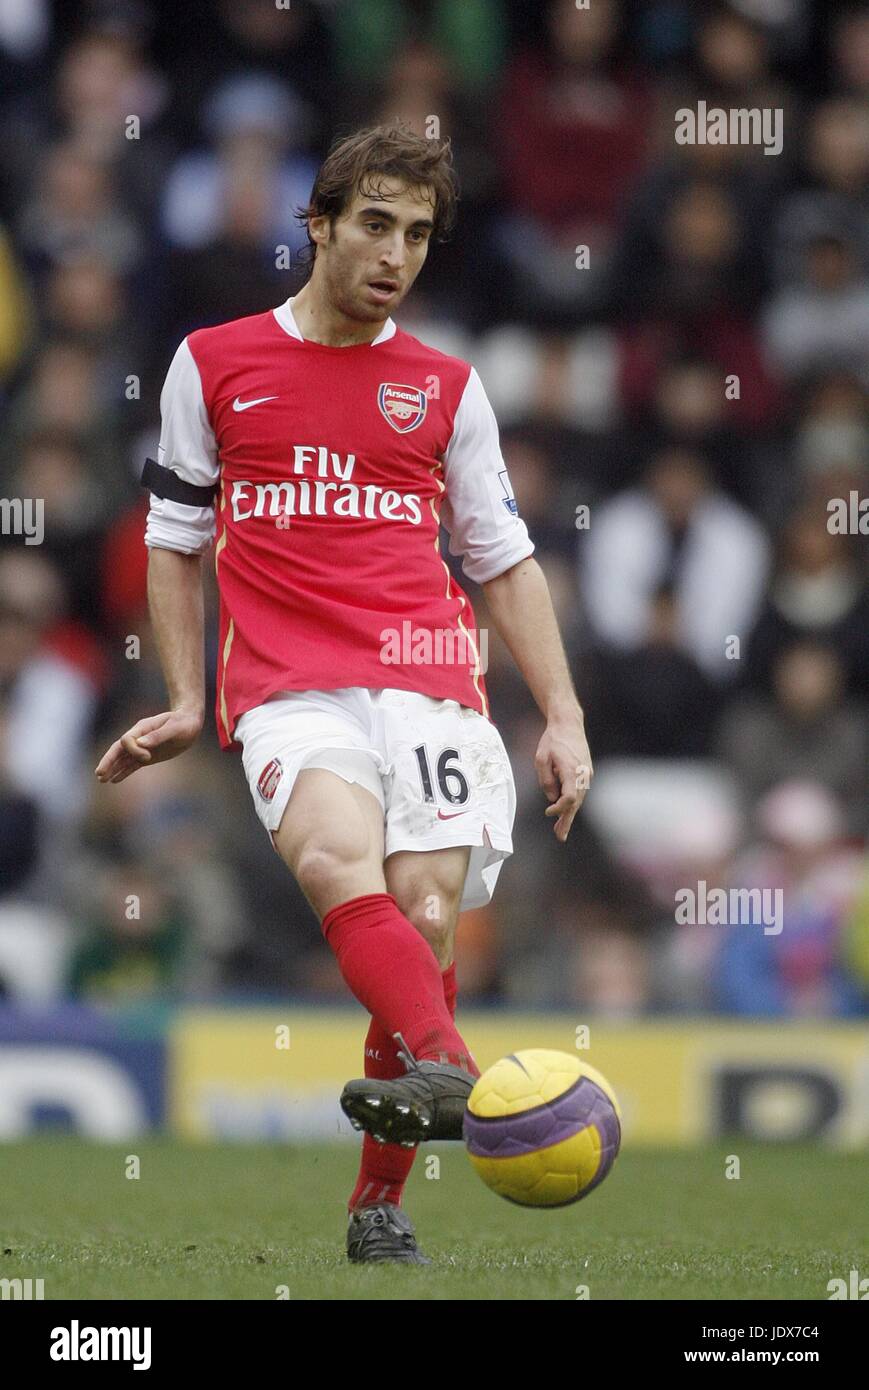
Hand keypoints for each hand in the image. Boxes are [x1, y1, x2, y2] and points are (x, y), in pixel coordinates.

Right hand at [95, 708, 202, 783]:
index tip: (148, 757)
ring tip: (101, 779)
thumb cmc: (184, 723)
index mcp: (143, 728)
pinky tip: (114, 780)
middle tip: (99, 773)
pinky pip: (132, 765)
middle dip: (108, 761)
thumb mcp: (175, 728)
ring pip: (122, 759)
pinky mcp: (148, 757)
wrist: (190, 723)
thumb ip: (158, 735)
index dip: (133, 750)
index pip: (127, 740)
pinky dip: (123, 772)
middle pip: (118, 749)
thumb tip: (141, 743)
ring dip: (112, 768)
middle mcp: (139, 738)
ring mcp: (142, 748)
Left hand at [535, 711, 592, 841]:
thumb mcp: (541, 759)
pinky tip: (563, 810)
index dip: (559, 809)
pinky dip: (572, 802)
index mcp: (571, 771)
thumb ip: (546, 780)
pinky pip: (579, 791)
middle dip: (567, 820)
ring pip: (578, 799)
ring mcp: (587, 773)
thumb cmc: (553, 740)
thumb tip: (551, 797)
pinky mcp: (586, 772)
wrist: (568, 724)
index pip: (568, 798)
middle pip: (576, 803)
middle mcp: (583, 774)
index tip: (548, 812)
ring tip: (560, 829)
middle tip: (560, 836)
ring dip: (569, 813)